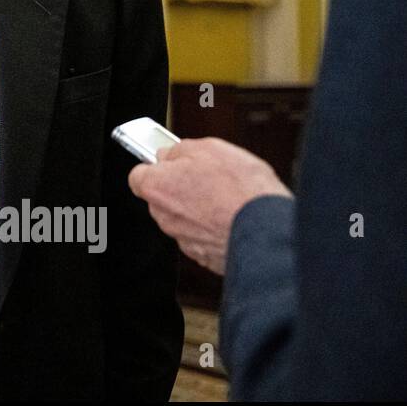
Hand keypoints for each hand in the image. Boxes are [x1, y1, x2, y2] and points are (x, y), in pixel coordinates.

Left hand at [127, 137, 291, 274]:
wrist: (267, 229)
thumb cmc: (240, 189)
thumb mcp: (209, 148)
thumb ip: (180, 150)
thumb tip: (171, 153)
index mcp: (157, 187)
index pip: (139, 176)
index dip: (156, 168)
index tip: (170, 162)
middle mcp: (164, 216)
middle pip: (162, 198)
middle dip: (179, 188)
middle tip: (206, 178)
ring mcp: (183, 239)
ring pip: (183, 219)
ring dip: (199, 210)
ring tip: (227, 198)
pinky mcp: (205, 257)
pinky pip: (203, 238)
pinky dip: (214, 229)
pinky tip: (233, 217)